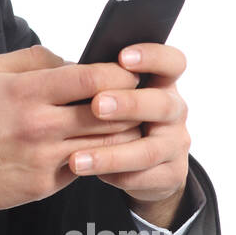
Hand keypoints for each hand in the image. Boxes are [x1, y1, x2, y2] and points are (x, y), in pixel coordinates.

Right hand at [0, 44, 144, 218]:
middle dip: (130, 102)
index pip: (91, 77)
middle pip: (109, 112)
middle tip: (137, 97)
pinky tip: (99, 146)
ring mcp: (43, 157)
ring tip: (125, 122)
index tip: (128, 70)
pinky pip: (86, 166)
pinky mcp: (45, 184)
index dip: (119, 72)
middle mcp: (38, 125)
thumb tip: (74, 60)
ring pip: (107, 143)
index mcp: (25, 91)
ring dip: (123, 132)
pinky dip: (99, 155)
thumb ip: (35, 59)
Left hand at [67, 43, 190, 213]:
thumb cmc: (113, 116)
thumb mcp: (108, 92)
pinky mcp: (172, 174)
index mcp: (161, 83)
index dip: (153, 57)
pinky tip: (89, 174)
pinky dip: (115, 176)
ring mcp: (175, 143)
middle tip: (97, 105)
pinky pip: (145, 177)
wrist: (137, 164)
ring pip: (149, 150)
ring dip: (111, 154)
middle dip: (129, 104)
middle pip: (162, 105)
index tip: (122, 57)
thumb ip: (94, 79)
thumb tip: (60, 66)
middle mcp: (174, 111)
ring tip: (76, 159)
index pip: (172, 62)